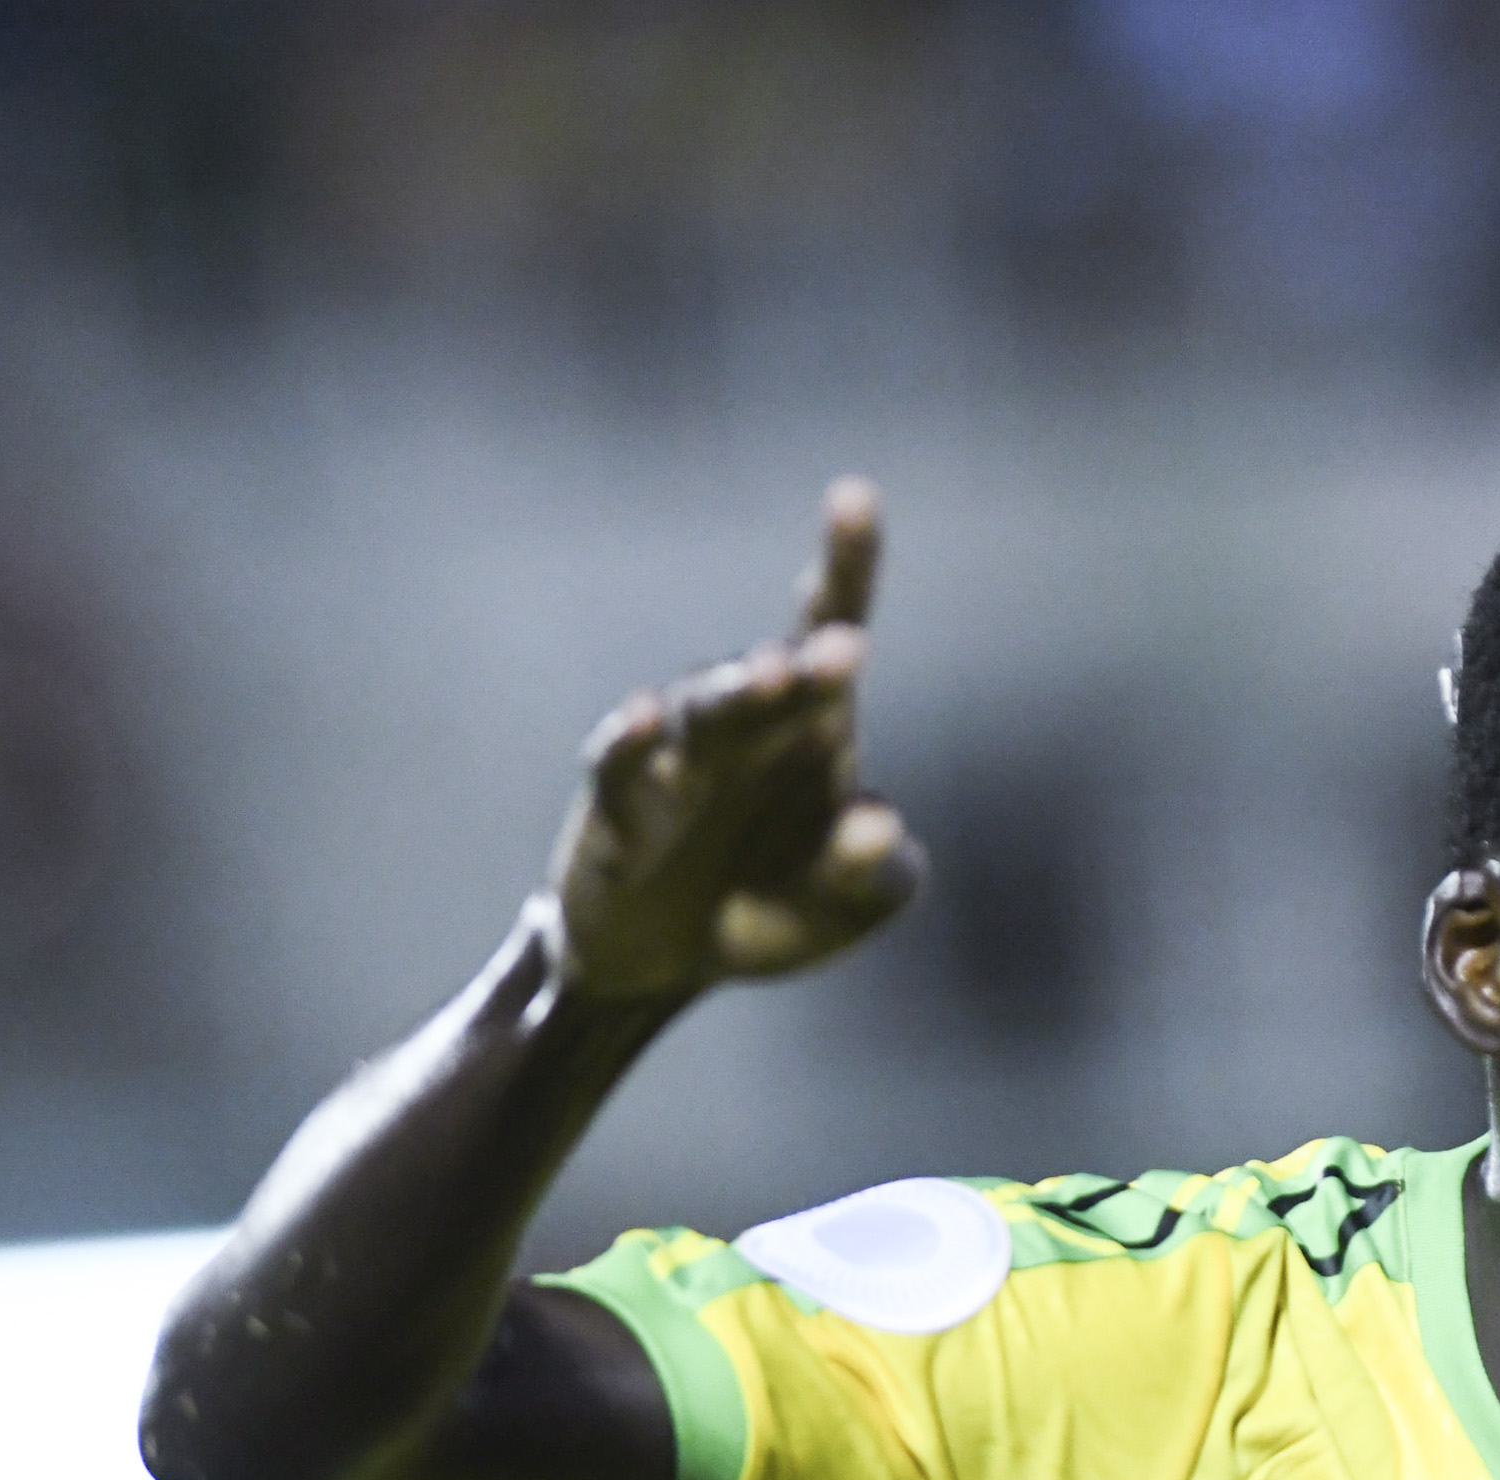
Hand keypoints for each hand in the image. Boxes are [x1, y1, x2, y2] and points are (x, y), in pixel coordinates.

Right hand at [544, 478, 926, 1003]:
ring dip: (742, 697)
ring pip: (706, 714)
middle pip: (774, 678)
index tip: (855, 495)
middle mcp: (744, 731)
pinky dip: (632, 743)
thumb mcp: (845, 908)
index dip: (843, 566)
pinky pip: (620, 763)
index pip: (828, 632)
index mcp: (813, 733)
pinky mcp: (617, 808)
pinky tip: (649, 717)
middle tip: (846, 647)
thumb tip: (882, 824)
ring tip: (777, 677)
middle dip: (808, 663)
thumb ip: (878, 876)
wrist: (670, 964)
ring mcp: (675, 762)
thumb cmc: (771, 908)